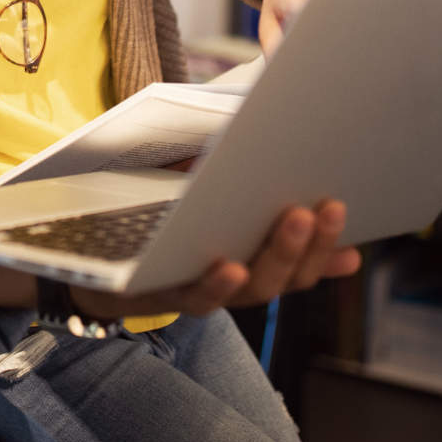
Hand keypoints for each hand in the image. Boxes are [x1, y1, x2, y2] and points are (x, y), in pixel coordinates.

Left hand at [69, 200, 360, 320]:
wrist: (86, 265)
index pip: (300, 264)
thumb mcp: (198, 196)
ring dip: (276, 257)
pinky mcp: (160, 294)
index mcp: (246, 262)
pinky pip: (195, 295)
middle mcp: (230, 284)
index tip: (355, 233)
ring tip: (295, 221)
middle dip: (310, 242)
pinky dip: (216, 283)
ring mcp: (197, 292)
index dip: (329, 252)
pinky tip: (230, 265)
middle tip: (327, 207)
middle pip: (283, 276)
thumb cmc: (152, 221)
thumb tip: (284, 146)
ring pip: (251, 288)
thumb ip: (240, 184)